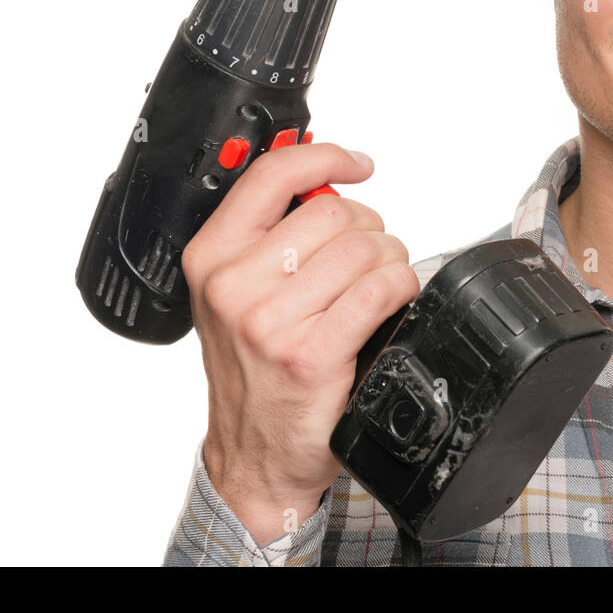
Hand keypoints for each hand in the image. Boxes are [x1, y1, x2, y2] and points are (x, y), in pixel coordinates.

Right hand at [179, 141, 418, 543]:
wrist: (254, 456)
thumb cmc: (252, 374)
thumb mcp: (235, 296)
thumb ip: (269, 238)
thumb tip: (326, 185)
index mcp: (211, 258)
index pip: (271, 176)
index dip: (324, 157)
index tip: (355, 164)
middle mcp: (234, 286)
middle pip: (332, 213)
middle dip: (368, 227)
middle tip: (368, 254)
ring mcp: (270, 322)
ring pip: (363, 249)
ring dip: (388, 259)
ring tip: (378, 282)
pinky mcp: (311, 354)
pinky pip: (379, 289)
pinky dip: (401, 286)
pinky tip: (392, 300)